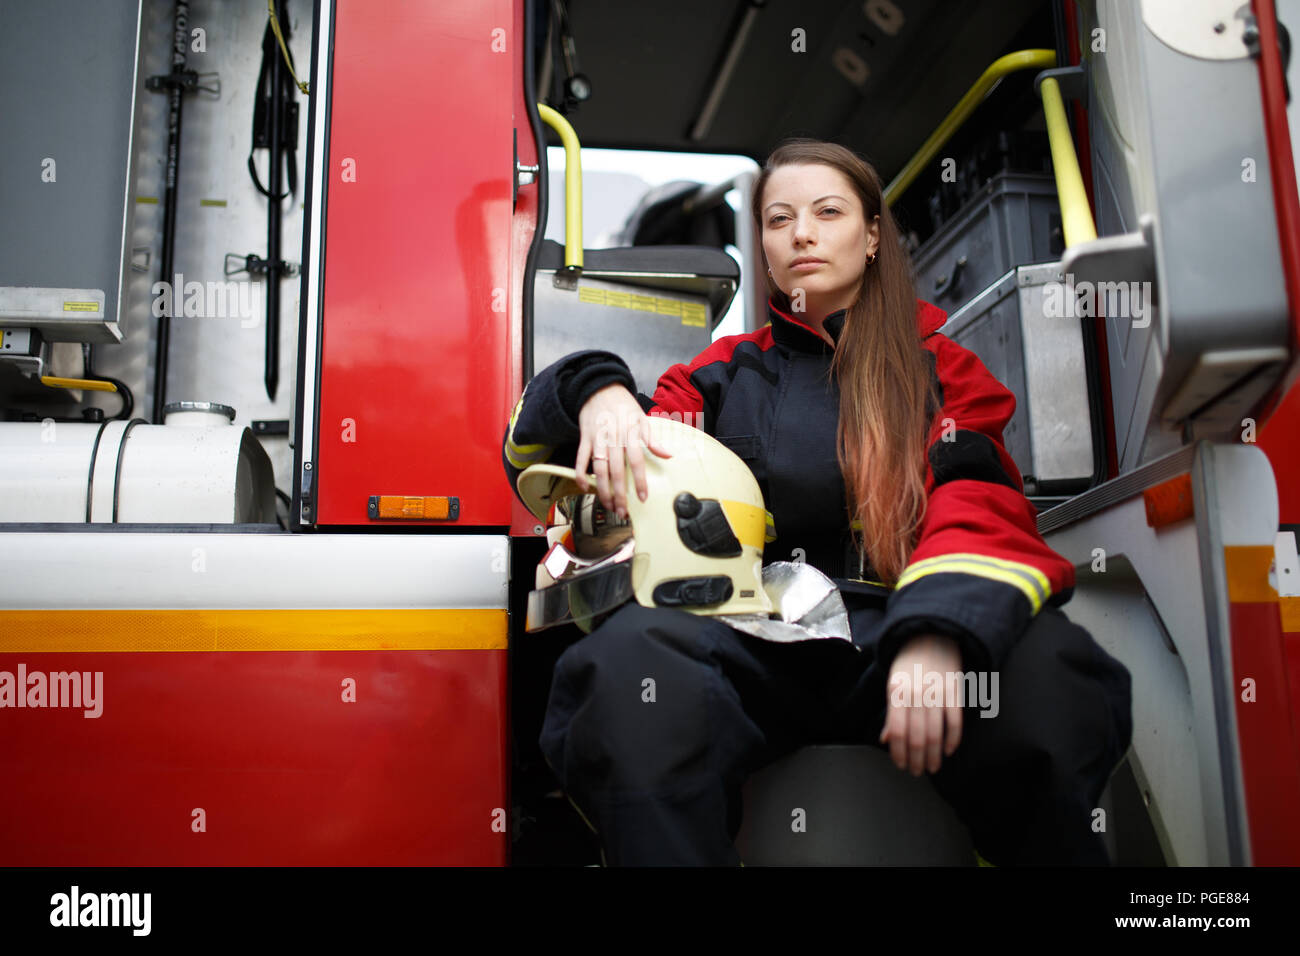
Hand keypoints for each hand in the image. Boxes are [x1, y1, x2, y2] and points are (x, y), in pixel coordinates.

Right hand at [573, 384, 671, 518]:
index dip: (640, 481)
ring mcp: (597, 439)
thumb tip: (668, 455)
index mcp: (629, 433)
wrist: (599, 388)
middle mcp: (613, 438)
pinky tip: (585, 487)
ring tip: (607, 505)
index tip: (642, 497)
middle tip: (622, 511)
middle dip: (619, 493)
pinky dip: (581, 474)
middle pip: (617, 470)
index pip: (637, 461)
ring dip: (602, 489)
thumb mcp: (641, 418)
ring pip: (599, 469)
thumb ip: (652, 439)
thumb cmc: (623, 405)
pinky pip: (581, 459)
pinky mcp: (584, 438)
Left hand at [880, 633, 963, 775]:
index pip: (897, 731)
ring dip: (934, 755)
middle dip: (917, 759)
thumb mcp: (893, 684)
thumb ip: (892, 713)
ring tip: (932, 767)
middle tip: (918, 771)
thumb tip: (886, 740)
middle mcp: (917, 692)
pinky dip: (953, 739)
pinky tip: (949, 750)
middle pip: (917, 736)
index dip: (899, 753)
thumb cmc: (908, 664)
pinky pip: (955, 721)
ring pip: (936, 733)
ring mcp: (938, 692)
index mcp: (897, 691)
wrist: (930, 636)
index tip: (901, 765)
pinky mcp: (955, 691)